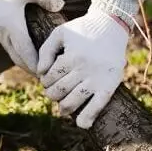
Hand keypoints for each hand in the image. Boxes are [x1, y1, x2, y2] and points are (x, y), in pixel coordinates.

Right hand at [0, 0, 64, 72]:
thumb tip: (60, 6)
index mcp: (12, 25)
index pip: (26, 52)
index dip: (36, 64)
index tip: (46, 72)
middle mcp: (3, 33)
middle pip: (18, 58)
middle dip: (31, 68)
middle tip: (46, 74)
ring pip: (12, 53)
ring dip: (24, 61)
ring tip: (39, 66)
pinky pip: (8, 46)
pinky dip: (18, 52)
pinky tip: (28, 51)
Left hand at [37, 10, 128, 128]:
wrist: (111, 26)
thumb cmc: (82, 29)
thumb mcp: (60, 33)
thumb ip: (46, 50)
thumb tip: (39, 72)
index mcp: (70, 57)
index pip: (50, 78)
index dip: (45, 81)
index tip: (48, 80)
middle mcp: (83, 68)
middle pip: (60, 91)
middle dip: (52, 94)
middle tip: (55, 92)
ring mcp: (97, 78)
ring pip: (74, 101)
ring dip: (64, 107)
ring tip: (63, 107)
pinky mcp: (110, 84)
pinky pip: (98, 105)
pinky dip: (88, 117)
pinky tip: (82, 124)